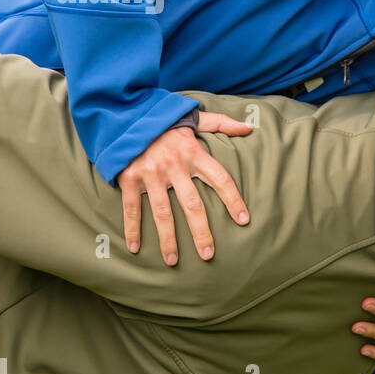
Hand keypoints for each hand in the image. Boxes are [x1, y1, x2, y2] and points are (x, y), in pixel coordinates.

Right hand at [118, 113, 252, 264]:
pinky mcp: (129, 178)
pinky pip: (131, 208)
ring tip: (173, 261)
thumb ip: (221, 124)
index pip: (220, 179)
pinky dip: (132, 229)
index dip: (233, 199)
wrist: (125, 112)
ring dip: (168, 239)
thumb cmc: (163, 120)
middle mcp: (174, 166)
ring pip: (163, 213)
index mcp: (193, 154)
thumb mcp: (194, 117)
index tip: (244, 220)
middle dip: (201, 232)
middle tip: (208, 254)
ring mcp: (151, 174)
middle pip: (192, 205)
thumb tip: (249, 127)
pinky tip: (135, 248)